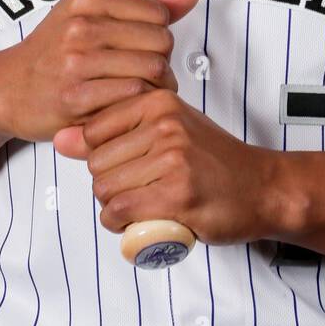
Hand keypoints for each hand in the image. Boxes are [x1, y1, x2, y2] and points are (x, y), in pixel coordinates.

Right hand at [0, 0, 200, 142]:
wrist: (4, 90)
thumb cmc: (52, 55)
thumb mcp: (92, 18)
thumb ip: (146, 7)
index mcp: (87, 1)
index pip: (158, 13)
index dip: (160, 35)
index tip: (144, 49)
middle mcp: (81, 26)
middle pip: (161, 43)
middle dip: (162, 63)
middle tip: (147, 76)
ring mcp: (77, 62)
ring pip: (152, 71)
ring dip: (155, 89)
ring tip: (139, 94)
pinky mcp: (76, 97)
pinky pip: (133, 97)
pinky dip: (137, 106)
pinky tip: (123, 107)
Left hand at [52, 86, 282, 246]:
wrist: (264, 187)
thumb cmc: (215, 161)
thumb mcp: (167, 130)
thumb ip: (115, 131)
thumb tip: (61, 139)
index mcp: (158, 101)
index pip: (93, 131)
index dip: (103, 157)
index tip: (130, 166)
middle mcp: (164, 124)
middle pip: (96, 164)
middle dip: (108, 185)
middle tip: (138, 191)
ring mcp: (172, 158)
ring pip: (105, 190)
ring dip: (115, 208)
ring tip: (142, 205)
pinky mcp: (177, 194)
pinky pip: (120, 212)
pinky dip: (121, 225)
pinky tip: (140, 221)